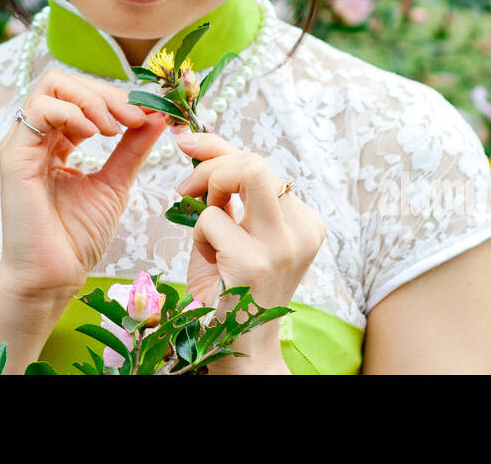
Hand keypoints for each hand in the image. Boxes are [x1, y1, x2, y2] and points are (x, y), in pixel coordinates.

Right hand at [0, 69, 168, 302]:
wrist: (54, 276)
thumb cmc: (77, 237)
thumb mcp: (115, 182)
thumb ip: (132, 147)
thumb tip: (158, 115)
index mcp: (57, 142)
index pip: (80, 95)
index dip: (115, 97)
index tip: (147, 114)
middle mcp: (37, 138)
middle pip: (65, 82)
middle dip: (106, 93)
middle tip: (135, 116)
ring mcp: (23, 144)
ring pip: (51, 86)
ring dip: (91, 99)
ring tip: (115, 128)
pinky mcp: (14, 155)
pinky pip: (40, 110)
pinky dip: (73, 112)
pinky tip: (95, 134)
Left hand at [173, 129, 324, 372]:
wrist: (238, 348)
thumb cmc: (229, 288)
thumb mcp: (233, 230)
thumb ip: (225, 190)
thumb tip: (194, 141)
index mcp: (303, 221)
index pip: (261, 163)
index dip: (219, 146)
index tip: (187, 142)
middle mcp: (302, 229)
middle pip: (256, 160)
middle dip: (211, 163)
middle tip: (187, 189)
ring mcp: (283, 246)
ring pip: (245, 172)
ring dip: (207, 188)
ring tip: (202, 221)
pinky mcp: (256, 262)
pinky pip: (213, 217)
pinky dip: (199, 231)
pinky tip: (210, 259)